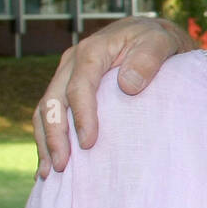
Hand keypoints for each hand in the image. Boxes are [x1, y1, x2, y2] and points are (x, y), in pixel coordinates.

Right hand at [34, 16, 194, 177]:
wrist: (149, 34)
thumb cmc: (157, 40)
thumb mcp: (160, 42)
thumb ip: (148, 59)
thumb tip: (128, 86)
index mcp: (92, 51)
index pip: (80, 86)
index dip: (81, 116)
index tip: (88, 143)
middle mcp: (72, 63)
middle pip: (53, 102)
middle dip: (54, 136)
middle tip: (61, 167)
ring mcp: (66, 76)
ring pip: (45, 111)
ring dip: (46, 141)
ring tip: (49, 172)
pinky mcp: (67, 88)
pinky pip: (50, 114)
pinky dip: (47, 138)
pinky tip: (48, 163)